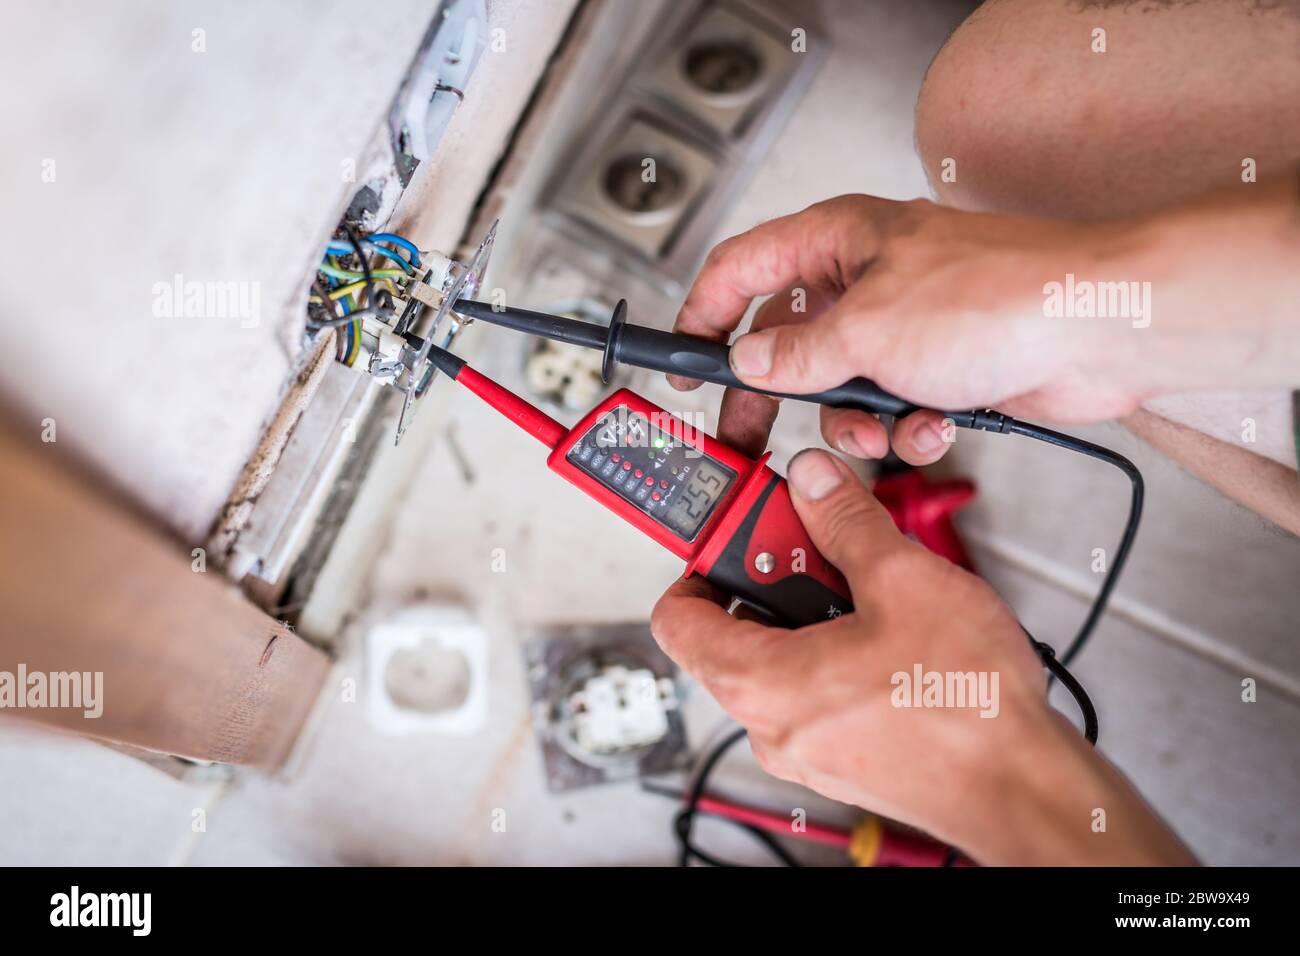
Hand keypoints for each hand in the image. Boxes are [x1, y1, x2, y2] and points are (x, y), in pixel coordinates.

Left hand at [652, 449, 1195, 864]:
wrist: (1027, 788)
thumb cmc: (966, 707)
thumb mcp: (903, 581)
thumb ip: (845, 521)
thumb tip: (813, 482)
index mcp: (759, 683)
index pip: (676, 618)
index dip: (700, 562)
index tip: (741, 531)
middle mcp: (771, 726)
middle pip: (735, 631)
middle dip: (778, 576)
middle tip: (828, 546)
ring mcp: (807, 748)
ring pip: (784, 659)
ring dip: (817, 612)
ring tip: (875, 589)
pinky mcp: (845, 757)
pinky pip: (819, 690)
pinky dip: (840, 651)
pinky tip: (895, 633)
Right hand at [670, 194, 1154, 464]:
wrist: (1100, 329)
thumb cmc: (998, 295)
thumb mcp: (868, 330)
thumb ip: (796, 354)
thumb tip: (748, 363)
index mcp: (837, 241)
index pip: (741, 270)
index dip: (702, 315)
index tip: (681, 363)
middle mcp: (865, 278)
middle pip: (785, 341)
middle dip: (772, 395)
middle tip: (746, 436)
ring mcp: (903, 324)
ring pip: (839, 387)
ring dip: (851, 423)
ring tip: (875, 432)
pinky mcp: (939, 366)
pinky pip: (893, 406)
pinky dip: (905, 426)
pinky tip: (931, 425)